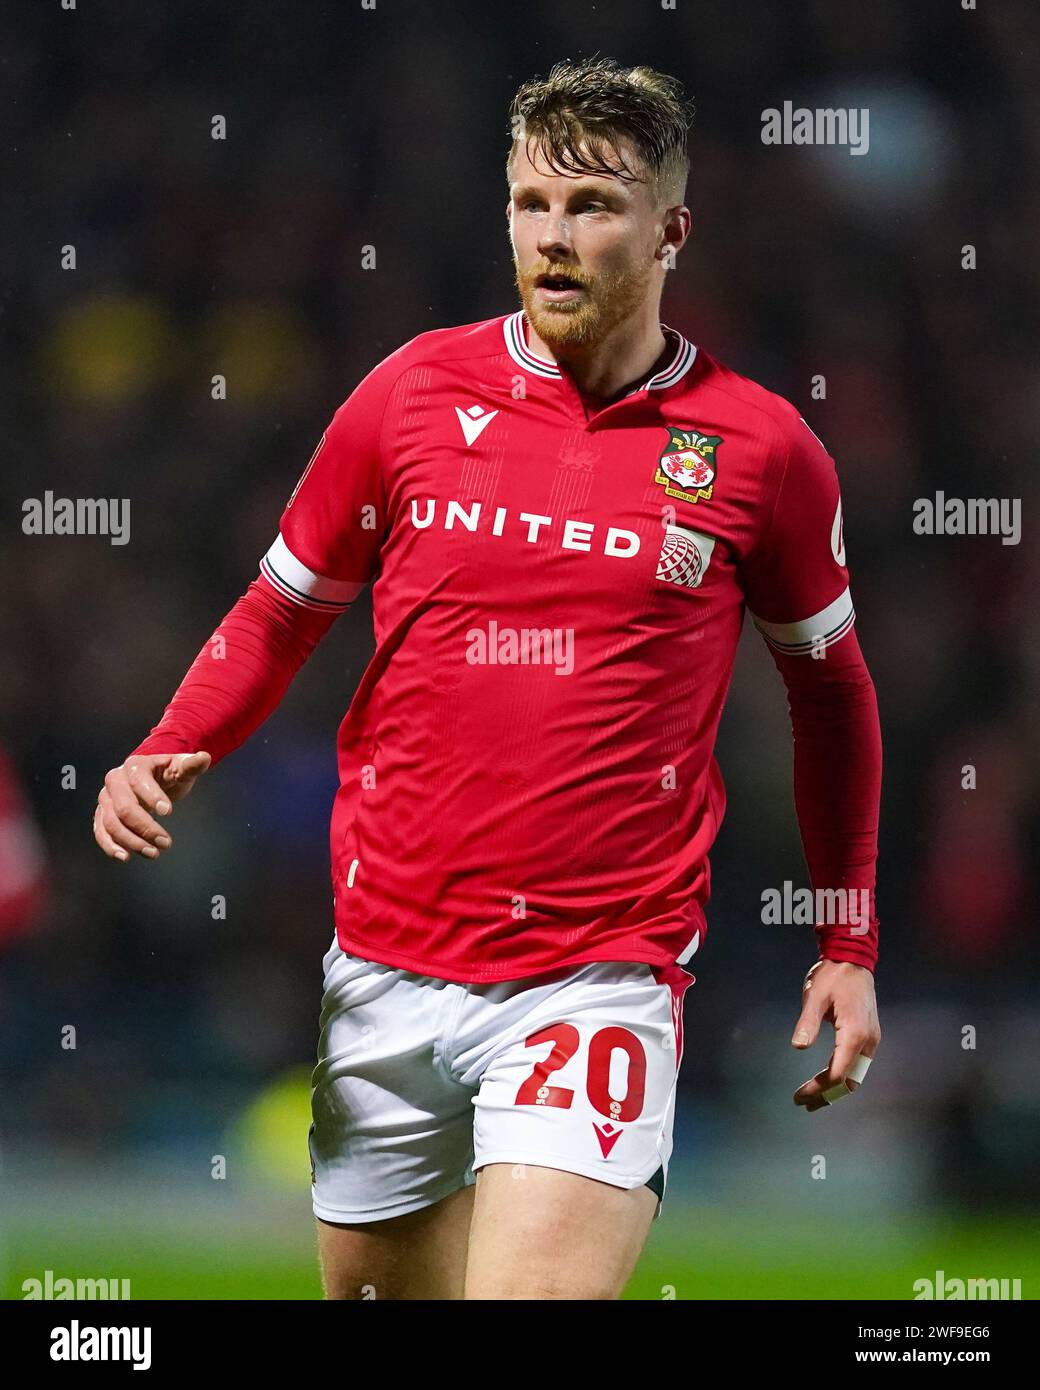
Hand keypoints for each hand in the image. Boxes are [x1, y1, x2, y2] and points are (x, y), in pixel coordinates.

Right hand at [93, 751, 210, 861]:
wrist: (150, 776)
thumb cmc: (167, 772)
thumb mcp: (181, 767)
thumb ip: (192, 765)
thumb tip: (205, 757)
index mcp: (135, 765)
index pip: (139, 781)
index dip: (152, 797)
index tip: (169, 812)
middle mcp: (115, 780)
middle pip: (124, 808)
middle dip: (145, 827)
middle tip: (166, 843)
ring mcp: (106, 798)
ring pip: (111, 823)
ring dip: (132, 841)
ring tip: (154, 853)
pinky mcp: (102, 813)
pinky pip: (101, 831)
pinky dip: (110, 845)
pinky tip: (126, 856)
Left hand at [791, 959, 879, 1109]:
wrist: (853, 959)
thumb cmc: (832, 975)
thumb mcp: (814, 996)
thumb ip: (807, 1022)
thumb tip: (798, 1047)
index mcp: (854, 1033)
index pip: (838, 1074)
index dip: (818, 1089)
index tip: (799, 1096)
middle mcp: (867, 1041)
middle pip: (850, 1080)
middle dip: (827, 1095)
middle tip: (803, 1103)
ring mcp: (871, 1039)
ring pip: (856, 1075)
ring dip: (835, 1088)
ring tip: (813, 1098)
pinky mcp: (869, 1035)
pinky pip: (857, 1064)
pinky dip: (842, 1075)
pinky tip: (826, 1078)